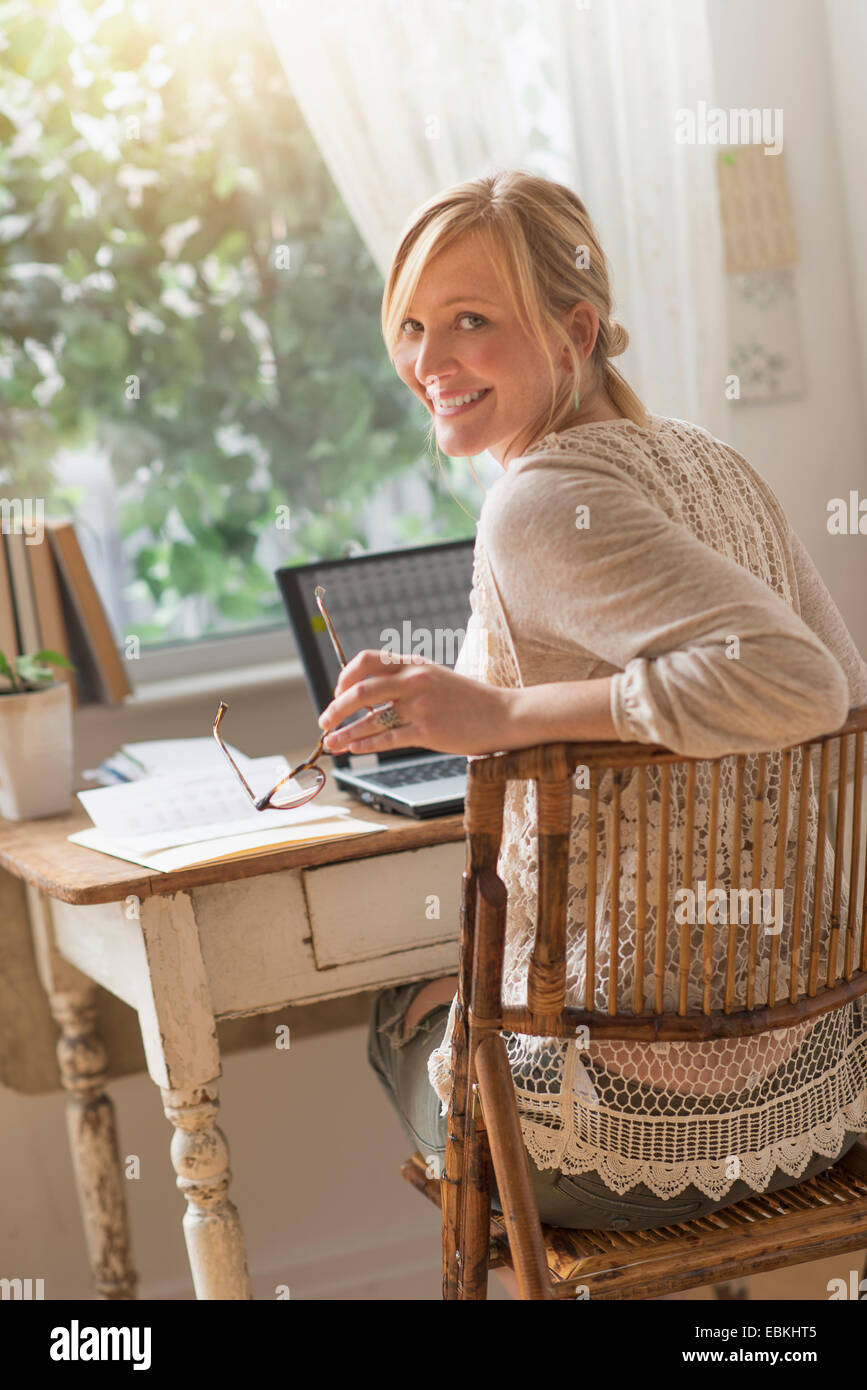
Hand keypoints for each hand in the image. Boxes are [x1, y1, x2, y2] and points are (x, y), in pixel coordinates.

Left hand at [317, 649, 514, 756]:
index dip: (344, 677)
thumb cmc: (470, 701)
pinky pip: (387, 739)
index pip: (365, 661)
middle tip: (324, 721)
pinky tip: (353, 748)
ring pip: (369, 720)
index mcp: (414, 664)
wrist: (505, 715)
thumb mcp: (436, 679)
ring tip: (330, 742)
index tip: (338, 693)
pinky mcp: (428, 731)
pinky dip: (365, 745)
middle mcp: (414, 681)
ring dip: (344, 733)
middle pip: (359, 691)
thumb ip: (406, 682)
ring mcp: (420, 707)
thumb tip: (369, 695)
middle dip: (335, 708)